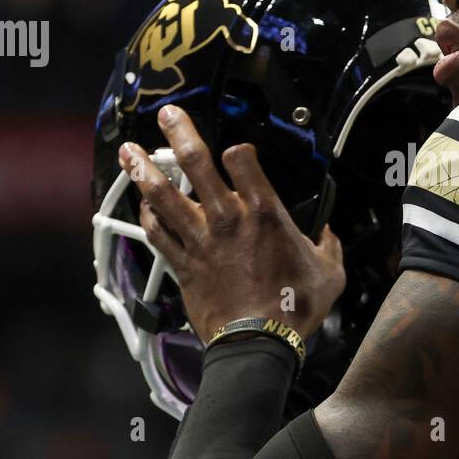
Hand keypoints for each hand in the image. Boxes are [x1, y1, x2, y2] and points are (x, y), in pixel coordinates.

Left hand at [118, 104, 345, 341]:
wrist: (260, 344)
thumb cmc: (296, 308)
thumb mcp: (330, 272)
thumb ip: (327, 246)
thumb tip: (327, 236)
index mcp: (265, 213)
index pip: (243, 159)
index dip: (240, 151)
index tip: (239, 153)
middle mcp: (227, 218)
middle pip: (195, 162)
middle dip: (179, 132)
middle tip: (167, 113)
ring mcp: (200, 240)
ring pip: (164, 195)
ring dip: (143, 170)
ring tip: (128, 151)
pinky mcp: (183, 264)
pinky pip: (157, 234)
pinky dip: (148, 217)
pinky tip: (143, 206)